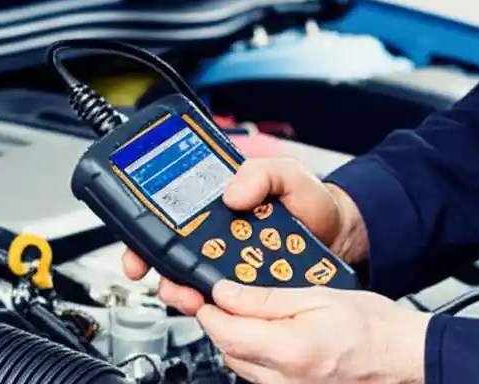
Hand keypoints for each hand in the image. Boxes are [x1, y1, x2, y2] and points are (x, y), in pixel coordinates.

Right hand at [122, 156, 369, 313]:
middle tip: (150, 271)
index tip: (139, 239)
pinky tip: (215, 304)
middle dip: (150, 262)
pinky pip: (218, 299)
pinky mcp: (242, 287)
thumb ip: (262, 172)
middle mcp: (214, 232)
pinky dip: (210, 305)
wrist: (339, 236)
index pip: (170, 209)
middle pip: (168, 249)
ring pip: (186, 278)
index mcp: (217, 199)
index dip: (145, 224)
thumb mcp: (288, 173)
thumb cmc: (310, 201)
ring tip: (188, 292)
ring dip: (178, 288)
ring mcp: (226, 261)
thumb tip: (233, 191)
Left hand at [197, 280, 428, 383]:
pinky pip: (261, 378)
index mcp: (288, 348)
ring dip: (236, 341)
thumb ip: (267, 298)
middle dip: (220, 325)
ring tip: (248, 314)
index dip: (209, 311)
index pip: (224, 332)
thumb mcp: (318, 296)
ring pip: (241, 367)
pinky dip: (255, 356)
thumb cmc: (373, 326)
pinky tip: (269, 337)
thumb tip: (227, 293)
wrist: (403, 356)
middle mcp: (284, 379)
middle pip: (228, 352)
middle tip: (223, 299)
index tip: (207, 295)